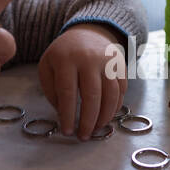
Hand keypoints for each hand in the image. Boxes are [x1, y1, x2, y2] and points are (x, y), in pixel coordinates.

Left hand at [38, 24, 127, 139]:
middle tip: (83, 136)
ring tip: (95, 130)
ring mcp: (108, 62)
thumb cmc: (63, 55)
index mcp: (66, 59)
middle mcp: (89, 59)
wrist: (88, 33)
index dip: (68, 115)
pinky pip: (121, 91)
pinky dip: (115, 108)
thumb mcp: (48, 67)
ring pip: (110, 95)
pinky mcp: (121, 66)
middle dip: (88, 121)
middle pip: (92, 96)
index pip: (68, 93)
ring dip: (104, 117)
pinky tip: (106, 117)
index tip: (67, 131)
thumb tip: (65, 115)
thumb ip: (52, 90)